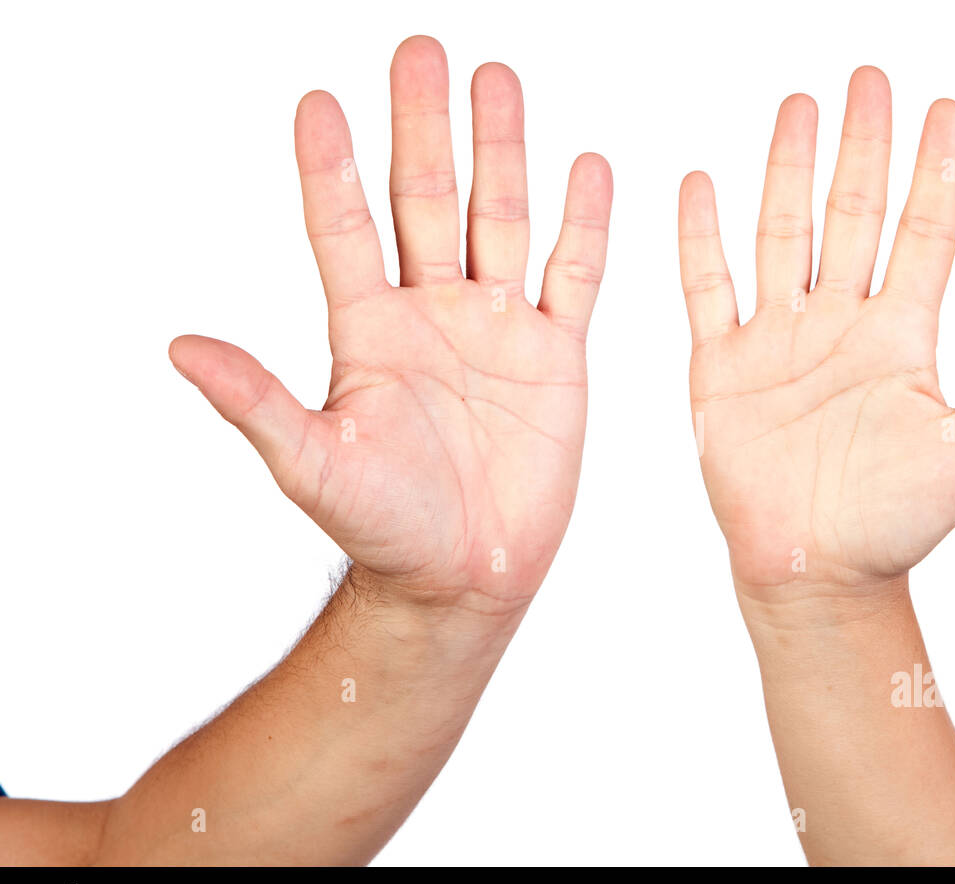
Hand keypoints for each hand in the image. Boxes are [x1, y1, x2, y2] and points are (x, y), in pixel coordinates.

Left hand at [170, 37, 611, 613]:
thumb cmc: (387, 527)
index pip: (344, 230)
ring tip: (496, 79)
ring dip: (500, 151)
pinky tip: (588, 167)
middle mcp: (430, 313)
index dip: (332, 170)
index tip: (318, 104)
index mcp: (368, 331)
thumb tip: (180, 347)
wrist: (468, 575)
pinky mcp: (558, 354)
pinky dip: (584, 223)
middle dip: (422, 126)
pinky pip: (575, 275)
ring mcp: (497, 326)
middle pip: (425, 200)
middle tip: (420, 51)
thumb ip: (258, 402)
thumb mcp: (314, 464)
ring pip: (499, 219)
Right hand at [679, 68, 954, 595]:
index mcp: (901, 338)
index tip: (945, 110)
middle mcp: (841, 327)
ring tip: (796, 109)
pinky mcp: (723, 369)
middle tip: (868, 79)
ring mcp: (778, 342)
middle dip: (862, 147)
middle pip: (853, 216)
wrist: (813, 573)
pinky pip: (708, 290)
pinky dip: (701, 240)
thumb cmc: (892, 525)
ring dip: (787, 172)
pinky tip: (701, 185)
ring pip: (782, 237)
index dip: (936, 173)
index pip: (924, 234)